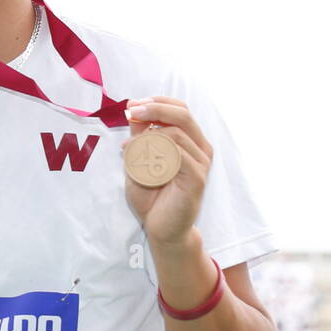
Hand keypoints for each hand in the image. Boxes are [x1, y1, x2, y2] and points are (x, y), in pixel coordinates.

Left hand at [123, 96, 211, 246]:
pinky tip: (139, 158)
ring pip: (177, 133)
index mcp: (191, 141)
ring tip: (129, 147)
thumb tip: (133, 111)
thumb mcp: (140, 160)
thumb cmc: (153, 196)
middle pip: (183, 114)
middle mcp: (201, 149)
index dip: (158, 102)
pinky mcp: (196, 178)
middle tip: (131, 110)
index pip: (181, 109)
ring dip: (148, 134)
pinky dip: (156, 151)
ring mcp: (201, 163)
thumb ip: (140, 138)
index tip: (133, 104)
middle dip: (155, 108)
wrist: (161, 228)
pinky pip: (178, 154)